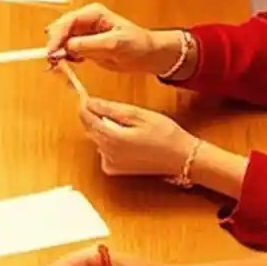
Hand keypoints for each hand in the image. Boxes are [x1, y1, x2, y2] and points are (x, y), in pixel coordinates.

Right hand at [45, 3, 175, 72]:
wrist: (147, 55)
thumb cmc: (136, 44)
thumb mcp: (113, 44)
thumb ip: (89, 44)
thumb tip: (68, 46)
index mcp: (93, 13)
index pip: (68, 21)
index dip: (57, 36)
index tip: (51, 51)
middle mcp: (86, 21)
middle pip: (61, 30)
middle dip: (54, 45)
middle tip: (51, 61)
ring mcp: (85, 33)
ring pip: (62, 41)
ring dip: (58, 53)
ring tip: (56, 66)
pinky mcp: (85, 46)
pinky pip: (69, 51)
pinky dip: (65, 58)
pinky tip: (68, 65)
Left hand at [79, 98, 199, 176]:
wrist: (181, 157)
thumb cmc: (165, 134)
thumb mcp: (138, 115)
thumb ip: (110, 109)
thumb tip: (90, 102)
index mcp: (110, 139)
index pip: (86, 118)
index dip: (85, 105)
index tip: (87, 96)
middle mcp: (106, 153)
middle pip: (90, 129)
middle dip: (96, 116)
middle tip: (114, 108)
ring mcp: (109, 163)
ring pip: (97, 139)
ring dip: (104, 129)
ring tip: (127, 125)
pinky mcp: (115, 169)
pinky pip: (104, 151)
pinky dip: (110, 143)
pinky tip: (128, 140)